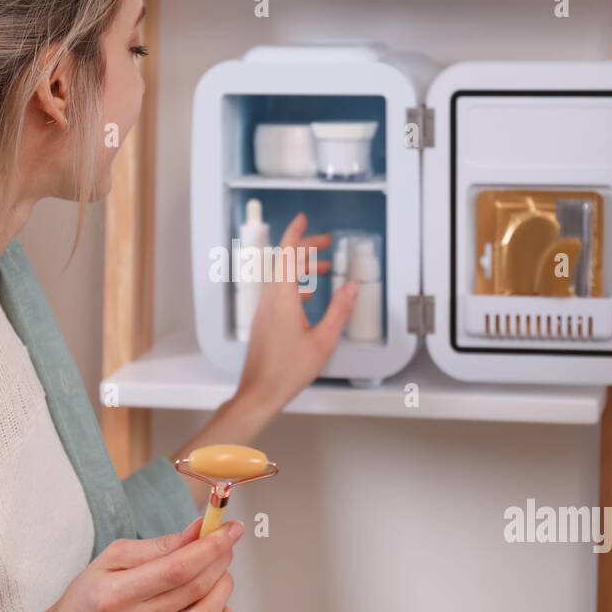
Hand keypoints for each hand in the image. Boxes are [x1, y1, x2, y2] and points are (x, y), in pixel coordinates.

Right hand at [44, 516, 241, 611]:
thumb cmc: (91, 595)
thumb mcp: (112, 558)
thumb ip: (158, 544)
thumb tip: (198, 530)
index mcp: (117, 594)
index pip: (177, 568)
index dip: (210, 546)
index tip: (229, 529)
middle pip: (196, 588)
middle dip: (219, 558)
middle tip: (223, 542)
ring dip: (223, 584)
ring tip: (216, 569)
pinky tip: (217, 602)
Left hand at [237, 212, 358, 415]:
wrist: (260, 392)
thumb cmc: (287, 371)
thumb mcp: (323, 341)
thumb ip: (339, 311)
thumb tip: (351, 288)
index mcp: (283, 299)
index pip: (287, 255)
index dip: (296, 234)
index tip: (304, 219)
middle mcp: (270, 300)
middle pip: (284, 262)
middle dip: (304, 248)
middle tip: (324, 242)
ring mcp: (264, 311)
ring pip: (281, 278)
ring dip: (301, 268)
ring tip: (324, 268)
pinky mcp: (264, 322)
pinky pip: (279, 293)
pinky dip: (295, 285)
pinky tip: (309, 296)